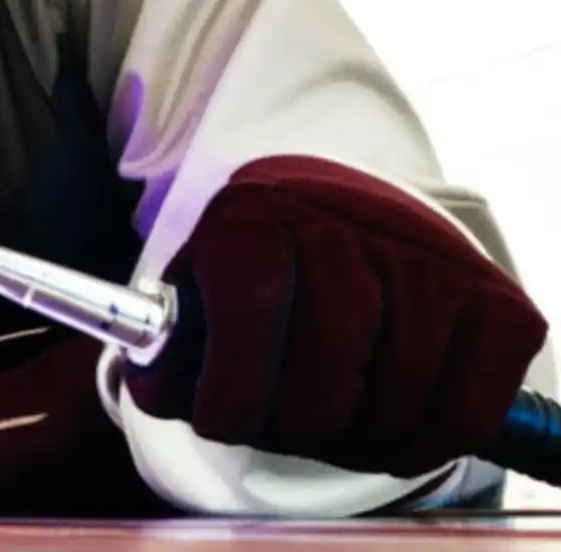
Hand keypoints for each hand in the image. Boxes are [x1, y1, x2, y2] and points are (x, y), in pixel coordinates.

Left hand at [124, 155, 547, 477]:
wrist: (350, 214)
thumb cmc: (262, 270)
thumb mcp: (199, 290)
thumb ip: (169, 348)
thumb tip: (160, 392)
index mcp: (258, 219)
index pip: (252, 307)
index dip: (232, 391)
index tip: (221, 419)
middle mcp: (349, 227)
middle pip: (323, 378)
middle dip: (291, 428)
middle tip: (280, 426)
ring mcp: (432, 263)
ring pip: (391, 404)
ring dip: (351, 442)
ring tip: (328, 424)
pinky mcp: (497, 306)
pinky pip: (461, 413)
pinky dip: (419, 444)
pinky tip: (386, 428)